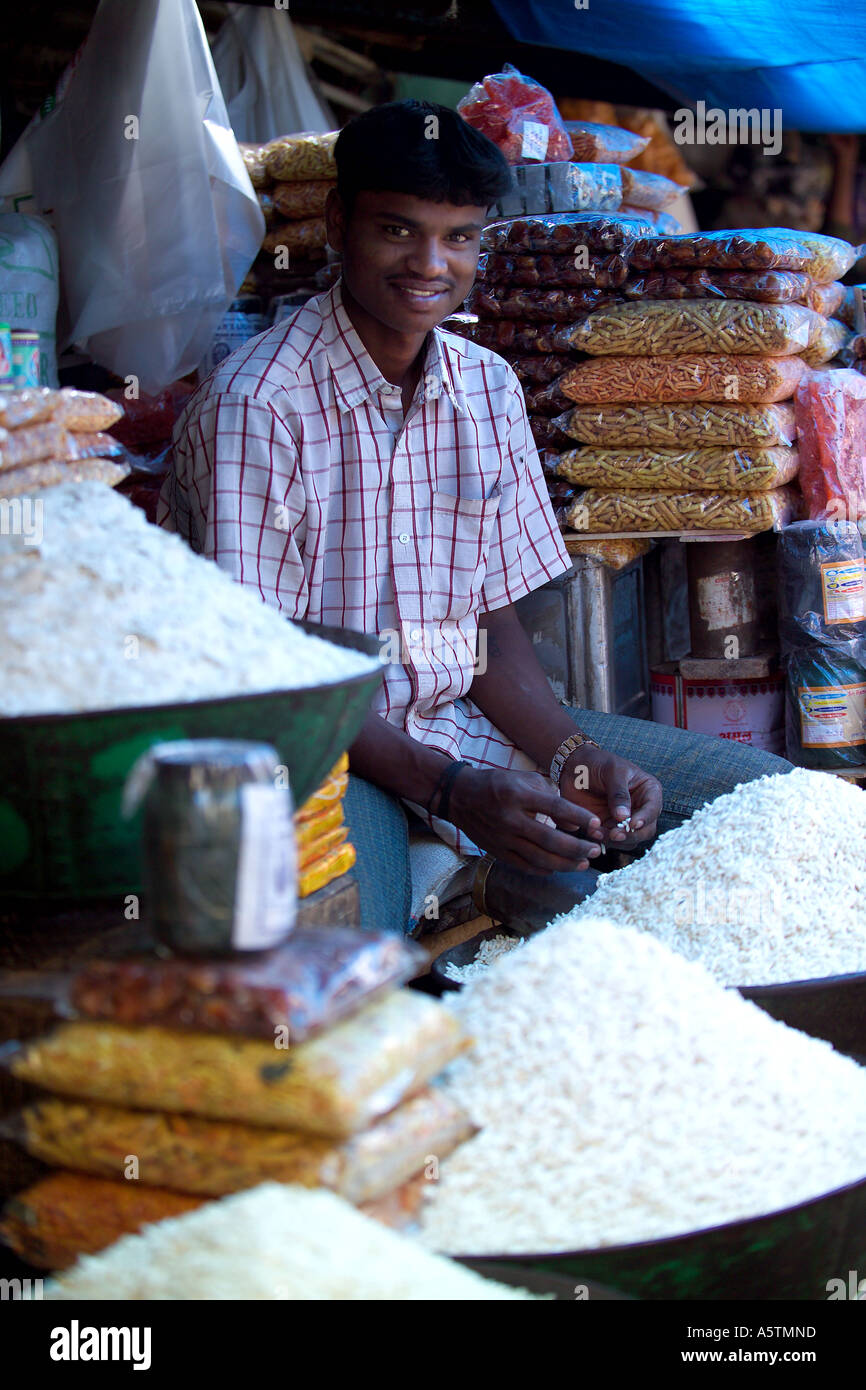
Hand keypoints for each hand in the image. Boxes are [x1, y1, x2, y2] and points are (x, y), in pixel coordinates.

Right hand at [447, 766, 605, 873]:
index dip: (580, 817)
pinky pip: (524, 865)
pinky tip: (557, 868)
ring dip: (565, 864)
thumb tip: (575, 823)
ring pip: (539, 858)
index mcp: (519, 795)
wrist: (460, 796)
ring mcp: (503, 838)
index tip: (597, 824)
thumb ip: (550, 797)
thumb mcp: (524, 780)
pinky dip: (543, 869)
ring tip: (583, 864)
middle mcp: (511, 819)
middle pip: (550, 839)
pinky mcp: (497, 851)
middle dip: (577, 848)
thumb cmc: (498, 784)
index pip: (556, 808)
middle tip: (596, 851)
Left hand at [559, 745, 661, 846]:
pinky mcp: (610, 828)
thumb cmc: (598, 763)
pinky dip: (603, 840)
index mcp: (648, 791)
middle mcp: (641, 808)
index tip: (632, 824)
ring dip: (615, 840)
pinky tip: (592, 831)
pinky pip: (611, 841)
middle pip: (645, 831)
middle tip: (615, 834)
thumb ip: (619, 793)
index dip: (645, 818)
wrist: (575, 768)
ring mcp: (626, 820)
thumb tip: (623, 817)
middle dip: (630, 835)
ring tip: (597, 831)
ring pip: (629, 840)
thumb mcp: (612, 772)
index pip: (653, 809)